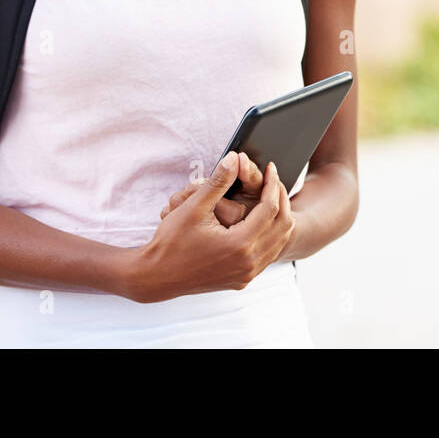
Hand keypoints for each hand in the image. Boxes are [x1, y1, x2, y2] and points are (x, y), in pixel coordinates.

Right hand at [129, 151, 294, 302]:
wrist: (156, 277)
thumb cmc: (171, 241)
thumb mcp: (193, 207)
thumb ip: (218, 181)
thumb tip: (235, 158)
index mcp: (239, 244)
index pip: (270, 208)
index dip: (272, 184)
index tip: (271, 167)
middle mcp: (247, 262)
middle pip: (282, 226)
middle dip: (281, 199)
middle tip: (274, 180)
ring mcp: (246, 274)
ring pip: (278, 242)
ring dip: (279, 218)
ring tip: (270, 197)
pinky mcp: (241, 280)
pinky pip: (267, 256)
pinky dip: (271, 236)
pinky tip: (260, 221)